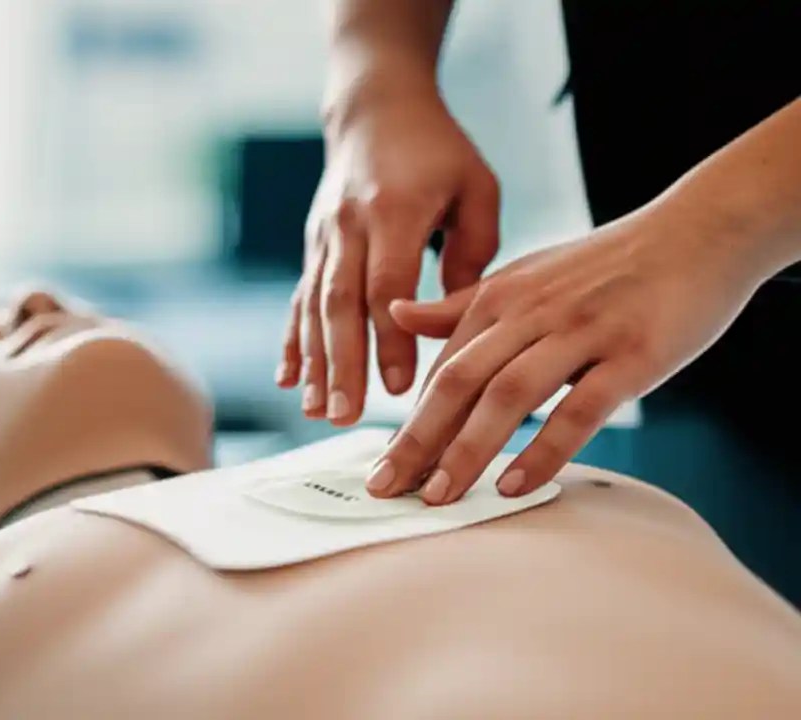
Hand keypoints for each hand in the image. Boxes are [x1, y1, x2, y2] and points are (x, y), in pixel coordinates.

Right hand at [277, 88, 498, 425]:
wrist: (374, 108)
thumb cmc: (438, 151)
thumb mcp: (475, 188)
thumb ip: (473, 251)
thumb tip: (459, 318)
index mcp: (393, 210)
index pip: (387, 285)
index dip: (390, 338)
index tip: (398, 387)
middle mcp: (348, 226)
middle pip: (339, 304)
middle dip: (341, 365)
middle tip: (345, 416)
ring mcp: (324, 237)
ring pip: (313, 307)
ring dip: (314, 363)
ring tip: (317, 410)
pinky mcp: (313, 246)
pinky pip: (299, 299)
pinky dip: (292, 342)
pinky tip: (289, 381)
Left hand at [366, 206, 761, 503]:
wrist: (702, 230)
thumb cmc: (608, 265)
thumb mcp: (525, 277)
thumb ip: (461, 305)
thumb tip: (396, 314)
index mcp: (499, 298)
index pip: (441, 369)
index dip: (409, 421)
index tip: (384, 466)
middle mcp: (531, 313)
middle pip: (458, 383)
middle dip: (417, 440)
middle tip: (386, 488)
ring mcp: (582, 332)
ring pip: (508, 395)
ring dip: (467, 450)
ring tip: (438, 496)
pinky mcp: (633, 354)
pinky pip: (580, 409)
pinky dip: (544, 450)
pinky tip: (515, 485)